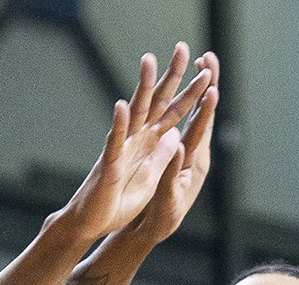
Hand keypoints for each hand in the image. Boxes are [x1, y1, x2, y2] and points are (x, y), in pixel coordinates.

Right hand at [55, 44, 214, 243]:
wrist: (91, 223)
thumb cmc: (119, 202)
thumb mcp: (152, 181)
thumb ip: (163, 157)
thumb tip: (175, 135)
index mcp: (153, 146)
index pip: (178, 115)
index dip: (193, 94)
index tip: (207, 71)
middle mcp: (138, 141)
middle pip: (159, 103)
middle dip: (172, 76)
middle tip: (183, 47)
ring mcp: (123, 149)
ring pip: (135, 113)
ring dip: (142, 87)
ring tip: (149, 60)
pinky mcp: (109, 165)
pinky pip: (115, 142)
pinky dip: (119, 125)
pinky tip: (122, 105)